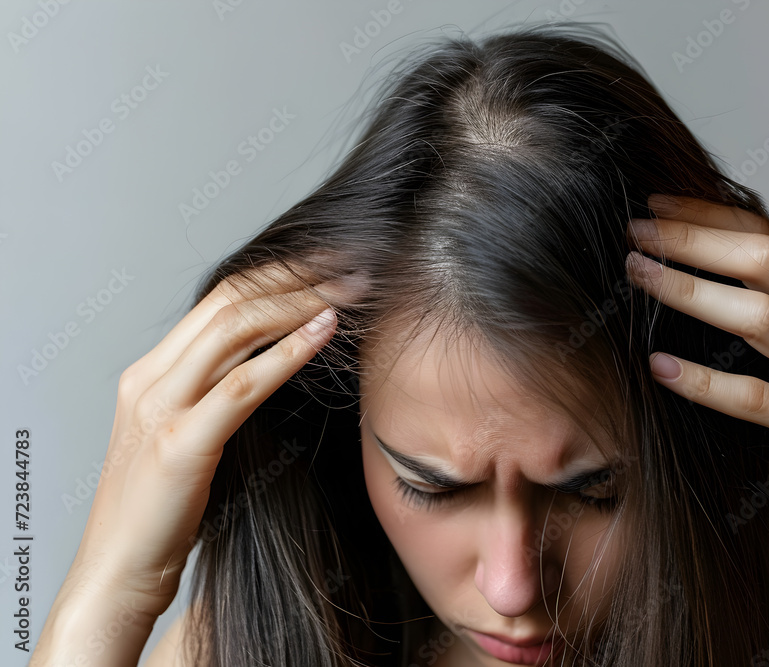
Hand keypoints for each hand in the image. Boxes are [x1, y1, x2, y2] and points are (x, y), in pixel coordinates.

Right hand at [69, 265, 342, 615]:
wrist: (117, 571)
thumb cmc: (162, 511)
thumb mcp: (187, 436)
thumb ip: (216, 397)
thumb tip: (274, 366)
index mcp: (151, 373)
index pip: (219, 299)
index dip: (276, 275)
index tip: (327, 265)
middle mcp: (151, 378)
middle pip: (229, 301)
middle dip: (294, 276)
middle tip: (348, 265)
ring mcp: (160, 407)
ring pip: (235, 329)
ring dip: (299, 303)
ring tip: (349, 290)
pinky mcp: (178, 443)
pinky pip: (242, 385)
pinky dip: (288, 353)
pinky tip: (325, 331)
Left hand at [624, 194, 768, 539]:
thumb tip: (729, 276)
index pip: (765, 237)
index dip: (708, 215)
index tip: (657, 204)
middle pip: (761, 261)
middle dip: (694, 239)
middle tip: (636, 231)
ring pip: (758, 318)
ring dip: (691, 292)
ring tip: (639, 276)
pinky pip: (755, 399)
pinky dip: (704, 382)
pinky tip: (660, 368)